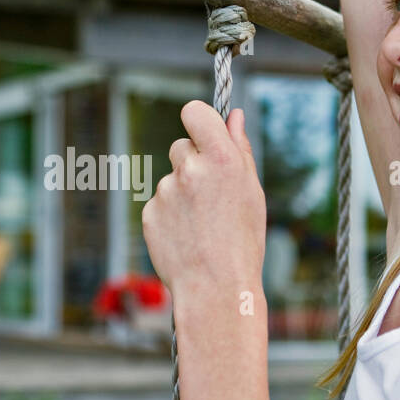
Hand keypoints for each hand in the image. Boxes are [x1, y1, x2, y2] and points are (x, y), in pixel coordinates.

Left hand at [141, 100, 265, 297]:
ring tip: (201, 224)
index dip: (198, 119)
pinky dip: (169, 215)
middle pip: (181, 147)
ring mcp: (165, 191)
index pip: (194, 111)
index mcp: (220, 158)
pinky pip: (159, 203)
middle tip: (211, 197)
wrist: (215, 288)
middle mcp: (189, 169)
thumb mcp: (251, 192)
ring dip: (182, 192)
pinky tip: (186, 236)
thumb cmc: (242, 241)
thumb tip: (234, 115)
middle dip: (193, 163)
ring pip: (171, 179)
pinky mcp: (149, 212)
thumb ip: (239, 149)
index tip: (203, 131)